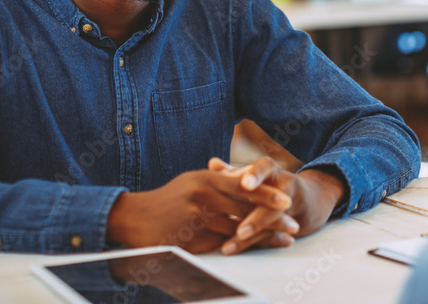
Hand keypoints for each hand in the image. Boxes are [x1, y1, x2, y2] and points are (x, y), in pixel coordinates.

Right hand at [105, 166, 294, 253]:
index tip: (288, 201)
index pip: (244, 186)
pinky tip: (256, 251)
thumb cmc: (169, 198)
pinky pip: (222, 247)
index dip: (268, 194)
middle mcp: (202, 198)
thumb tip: (250, 176)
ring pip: (237, 232)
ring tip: (282, 241)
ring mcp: (196, 222)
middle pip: (246, 210)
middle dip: (273, 220)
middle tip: (294, 226)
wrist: (134, 219)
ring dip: (262, 238)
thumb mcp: (194, 181)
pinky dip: (242, 249)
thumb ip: (221, 179)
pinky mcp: (191, 243)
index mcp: (206, 179)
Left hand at [209, 156, 346, 254]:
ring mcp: (289, 206)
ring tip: (230, 246)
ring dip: (252, 236)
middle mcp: (283, 185)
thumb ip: (234, 173)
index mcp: (271, 170)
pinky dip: (254, 243)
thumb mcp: (257, 177)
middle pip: (271, 200)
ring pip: (272, 222)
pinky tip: (237, 250)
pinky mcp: (291, 225)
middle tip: (239, 230)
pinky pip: (272, 234)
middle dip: (256, 217)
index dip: (256, 176)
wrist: (309, 199)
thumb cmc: (273, 185)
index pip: (265, 168)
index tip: (245, 185)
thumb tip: (213, 164)